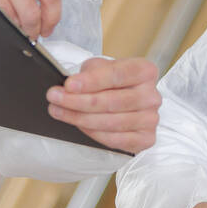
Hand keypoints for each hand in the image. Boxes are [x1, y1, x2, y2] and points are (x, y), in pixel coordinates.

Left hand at [45, 57, 160, 152]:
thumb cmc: (112, 81)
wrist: (125, 97)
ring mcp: (151, 119)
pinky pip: (116, 140)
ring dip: (79, 118)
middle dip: (78, 101)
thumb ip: (90, 73)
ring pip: (111, 122)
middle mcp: (152, 95)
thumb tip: (72, 87)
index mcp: (145, 71)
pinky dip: (93, 134)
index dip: (91, 81)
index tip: (68, 85)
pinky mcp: (146, 139)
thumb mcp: (101, 67)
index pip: (117, 75)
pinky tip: (78, 125)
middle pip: (112, 101)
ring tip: (59, 111)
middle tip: (54, 98)